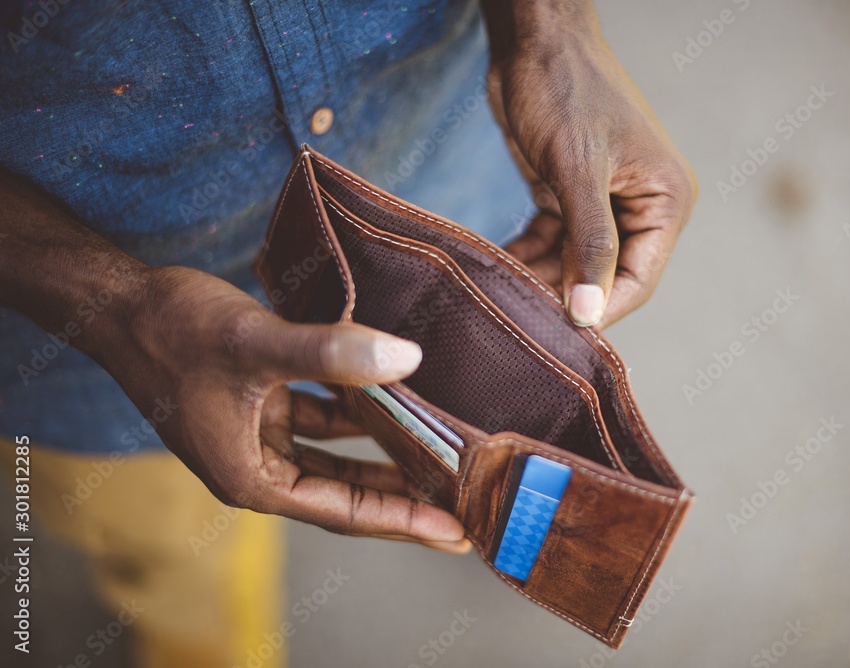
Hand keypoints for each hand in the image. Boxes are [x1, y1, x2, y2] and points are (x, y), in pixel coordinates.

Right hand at [106, 266, 470, 552]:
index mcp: (253, 478)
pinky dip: (358, 415)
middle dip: (404, 499)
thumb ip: (331, 354)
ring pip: (339, 459)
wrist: (120, 305)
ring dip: (384, 458)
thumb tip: (408, 357)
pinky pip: (324, 421)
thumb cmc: (174, 332)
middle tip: (465, 504)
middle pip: (348, 495)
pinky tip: (396, 401)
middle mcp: (259, 468)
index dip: (403, 522)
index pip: (345, 512)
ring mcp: (261, 438)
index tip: (456, 532)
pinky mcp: (262, 407)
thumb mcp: (256, 344)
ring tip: (442, 459)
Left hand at [482, 0, 697, 327]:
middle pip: (604, 277)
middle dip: (563, 295)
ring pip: (572, 265)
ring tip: (500, 293)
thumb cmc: (566, 88)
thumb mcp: (578, 169)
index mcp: (664, 200)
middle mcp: (640, 207)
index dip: (600, 309)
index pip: (638, 279)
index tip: (559, 333)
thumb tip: (589, 314)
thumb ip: (589, 244)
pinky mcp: (568, 197)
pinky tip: (495, 269)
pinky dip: (525, 256)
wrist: (531, 38)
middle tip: (518, 315)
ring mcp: (602, 203)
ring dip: (538, 279)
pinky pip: (550, 244)